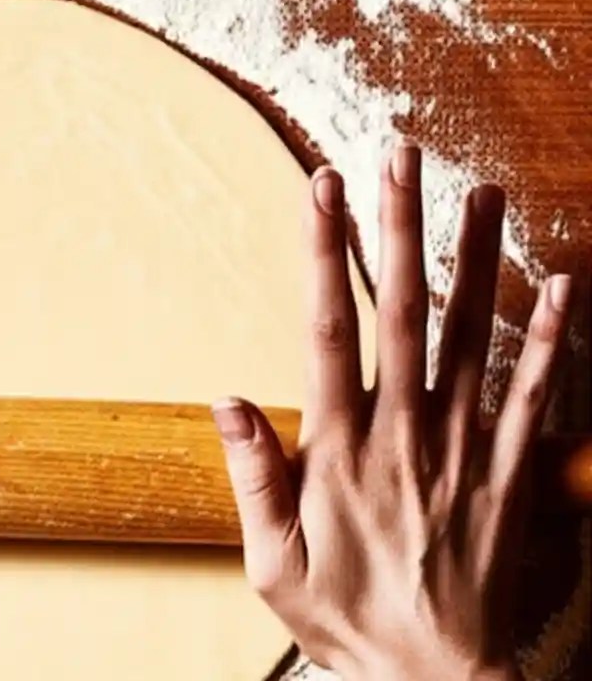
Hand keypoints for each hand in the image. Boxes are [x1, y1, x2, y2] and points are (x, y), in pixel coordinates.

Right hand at [212, 141, 568, 679]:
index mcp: (341, 450)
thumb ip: (255, 476)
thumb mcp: (270, 564)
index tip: (323, 189)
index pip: (331, 331)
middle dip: (400, 227)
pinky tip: (562, 285)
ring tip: (483, 192)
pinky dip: (551, 340)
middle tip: (401, 156)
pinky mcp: (512, 475)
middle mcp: (406, 434)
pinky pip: (537, 398)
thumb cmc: (345, 620)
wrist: (433, 679)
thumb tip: (227, 398)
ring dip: (478, 260)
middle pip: (406, 312)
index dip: (326, 255)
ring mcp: (466, 450)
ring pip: (474, 337)